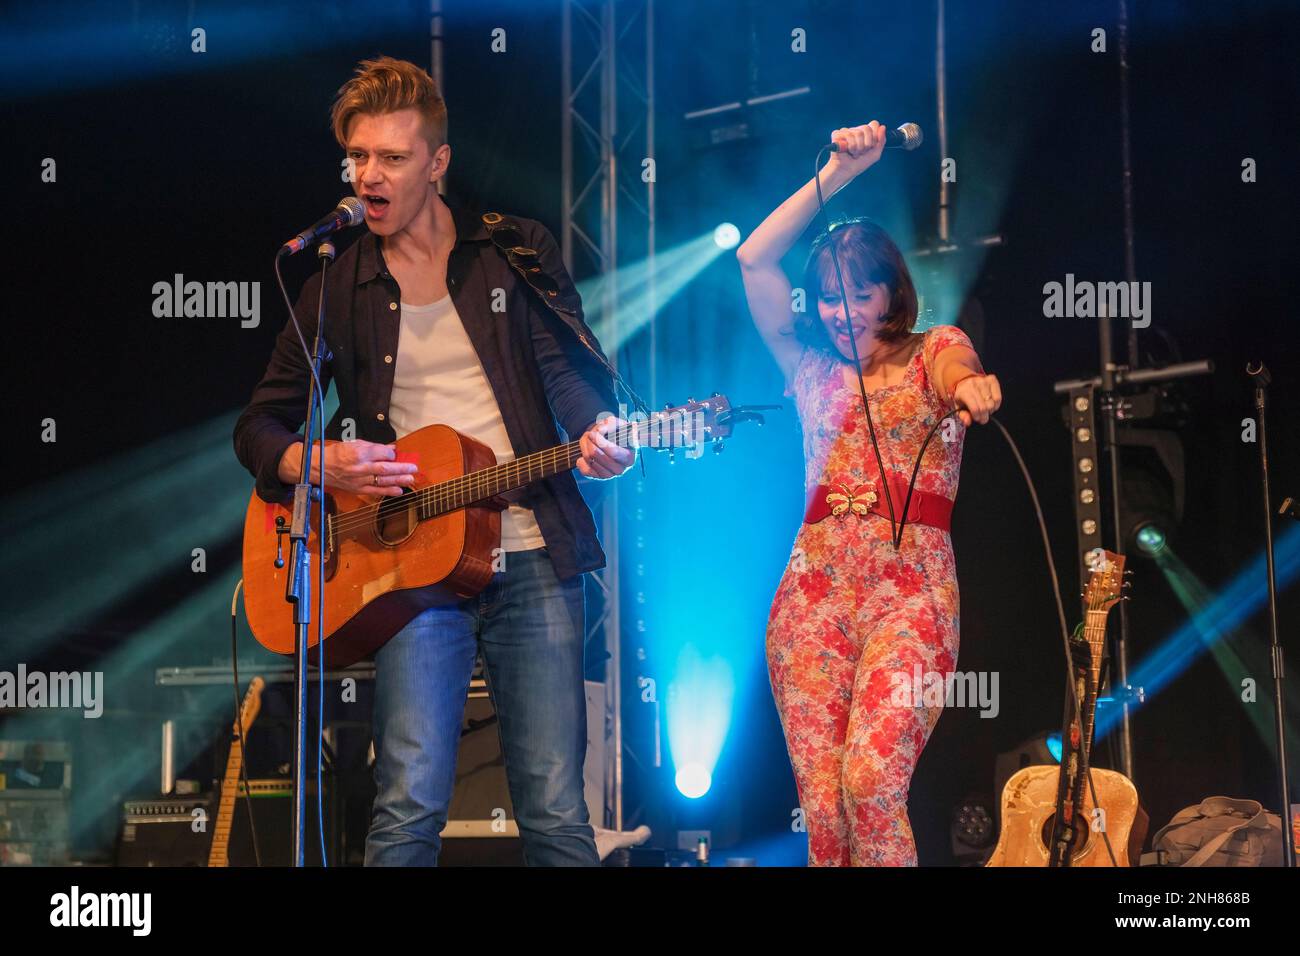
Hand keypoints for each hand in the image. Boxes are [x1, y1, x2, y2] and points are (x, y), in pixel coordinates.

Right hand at [280, 439, 417, 496]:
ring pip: (382, 480)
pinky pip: (375, 491)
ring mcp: (359, 480)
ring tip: (411, 479)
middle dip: (401, 468)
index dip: (391, 454)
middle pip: (385, 468)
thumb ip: (375, 447)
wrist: (320, 467)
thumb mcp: (355, 444)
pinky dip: (388, 492)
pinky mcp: (358, 489)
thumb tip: (392, 449)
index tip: (395, 454)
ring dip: (398, 480)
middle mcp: (360, 467)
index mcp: (359, 453)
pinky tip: (399, 491)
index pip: (381, 453)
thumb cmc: (338, 453)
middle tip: (413, 468)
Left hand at [577, 417, 634, 478]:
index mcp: (629, 456)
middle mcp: (621, 468)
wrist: (607, 441)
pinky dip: (581, 461)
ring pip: (591, 461)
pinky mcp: (598, 478)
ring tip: (587, 439)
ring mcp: (610, 475)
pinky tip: (585, 453)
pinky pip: (586, 470)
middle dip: (591, 443)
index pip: (615, 453)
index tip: (594, 433)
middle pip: (601, 457)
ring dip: (585, 447)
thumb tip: (600, 430)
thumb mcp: (615, 423)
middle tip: (590, 434)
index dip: (602, 443)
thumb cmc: (614, 433)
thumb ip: (610, 423)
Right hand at [825, 121, 886, 178]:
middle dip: (866, 144)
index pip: (874, 124)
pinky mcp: (836, 134)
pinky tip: (846, 151)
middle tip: (861, 152)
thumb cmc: (859, 164)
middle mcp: (855, 130)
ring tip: (853, 153)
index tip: (871, 146)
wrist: (846, 171)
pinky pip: (847, 135)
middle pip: (866, 128)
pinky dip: (849, 146)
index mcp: (865, 133)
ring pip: (857, 133)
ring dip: (857, 148)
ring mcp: (846, 131)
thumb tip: (883, 127)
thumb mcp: (875, 154)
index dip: (874, 136)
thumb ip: (881, 141)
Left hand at [952, 373, 1002, 426]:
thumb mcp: (958, 407)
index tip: (977, 418)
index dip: (977, 417)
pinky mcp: (992, 379)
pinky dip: (996, 405)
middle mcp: (973, 384)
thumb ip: (962, 416)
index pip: (975, 408)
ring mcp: (983, 381)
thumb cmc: (962, 397)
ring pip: (992, 403)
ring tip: (985, 408)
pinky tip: (991, 404)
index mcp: (963, 392)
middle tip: (981, 416)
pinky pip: (998, 398)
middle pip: (985, 407)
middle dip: (984, 416)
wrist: (965, 382)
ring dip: (990, 410)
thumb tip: (968, 422)